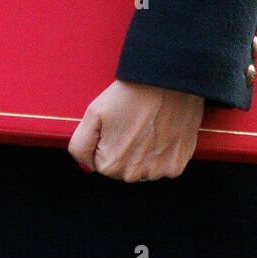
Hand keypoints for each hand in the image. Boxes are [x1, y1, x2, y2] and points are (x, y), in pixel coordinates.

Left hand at [68, 79, 204, 181]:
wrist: (166, 82)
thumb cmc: (130, 94)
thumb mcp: (93, 113)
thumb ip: (80, 145)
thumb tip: (85, 166)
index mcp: (111, 165)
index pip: (100, 164)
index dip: (105, 142)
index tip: (115, 125)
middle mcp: (134, 175)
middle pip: (122, 169)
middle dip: (123, 150)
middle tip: (131, 123)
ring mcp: (157, 173)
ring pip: (143, 168)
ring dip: (143, 153)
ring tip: (147, 125)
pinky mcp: (176, 166)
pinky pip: (163, 166)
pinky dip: (162, 152)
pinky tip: (161, 132)